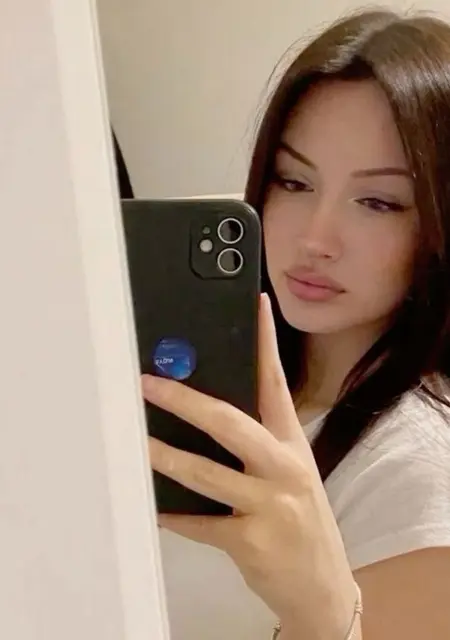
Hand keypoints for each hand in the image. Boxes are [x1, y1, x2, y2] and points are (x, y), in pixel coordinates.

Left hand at [142, 295, 354, 637]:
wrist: (322, 584)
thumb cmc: (300, 519)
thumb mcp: (290, 473)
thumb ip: (256, 444)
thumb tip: (204, 413)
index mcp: (292, 445)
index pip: (277, 383)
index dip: (265, 342)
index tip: (255, 307)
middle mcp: (284, 469)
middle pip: (230, 423)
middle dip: (185, 401)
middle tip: (149, 384)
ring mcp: (270, 506)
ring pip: (206, 474)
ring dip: (166, 458)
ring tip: (137, 444)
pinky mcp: (252, 543)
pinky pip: (201, 525)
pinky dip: (174, 516)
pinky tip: (154, 507)